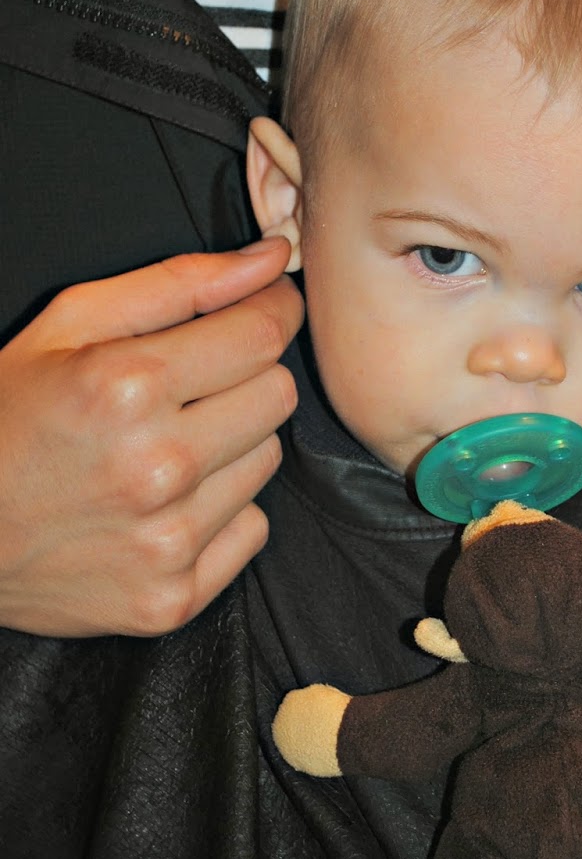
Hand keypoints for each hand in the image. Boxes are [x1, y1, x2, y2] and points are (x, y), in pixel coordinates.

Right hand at [0, 239, 302, 636]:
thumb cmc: (4, 422)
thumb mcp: (67, 326)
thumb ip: (179, 284)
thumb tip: (270, 261)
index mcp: (128, 385)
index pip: (264, 335)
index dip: (274, 313)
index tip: (268, 310)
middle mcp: (157, 465)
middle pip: (277, 396)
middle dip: (246, 378)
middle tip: (192, 386)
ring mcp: (168, 540)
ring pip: (267, 461)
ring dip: (232, 446)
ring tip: (164, 448)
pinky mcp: (173, 597)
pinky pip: (251, 528)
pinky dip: (220, 512)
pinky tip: (164, 503)